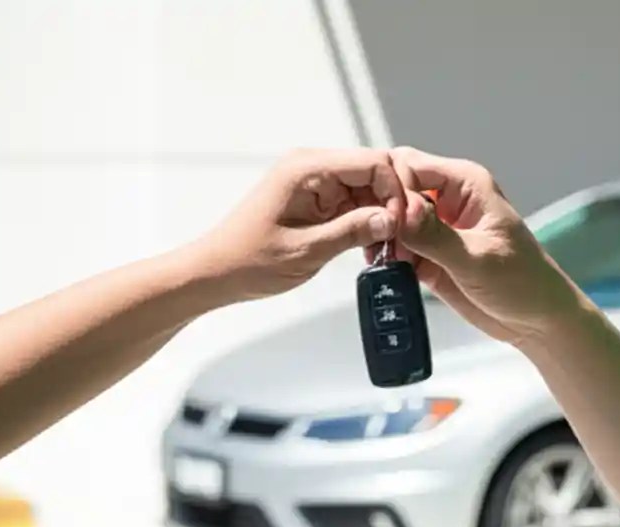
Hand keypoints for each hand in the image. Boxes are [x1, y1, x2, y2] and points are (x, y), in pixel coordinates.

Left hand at [191, 148, 404, 301]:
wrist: (218, 271)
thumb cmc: (247, 259)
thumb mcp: (306, 250)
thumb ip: (351, 232)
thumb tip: (390, 219)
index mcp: (306, 169)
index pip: (372, 162)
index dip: (395, 191)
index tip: (400, 224)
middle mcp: (313, 168)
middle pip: (375, 172)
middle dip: (392, 204)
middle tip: (399, 238)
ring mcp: (317, 183)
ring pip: (370, 190)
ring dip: (382, 216)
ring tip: (386, 246)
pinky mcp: (319, 200)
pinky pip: (357, 203)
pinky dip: (369, 223)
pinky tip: (371, 245)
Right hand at [382, 147, 589, 345]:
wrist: (537, 320)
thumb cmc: (523, 283)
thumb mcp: (478, 259)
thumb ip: (436, 236)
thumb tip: (401, 211)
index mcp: (466, 183)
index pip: (411, 165)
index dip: (392, 189)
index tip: (386, 221)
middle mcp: (448, 198)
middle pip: (396, 187)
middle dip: (381, 211)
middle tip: (376, 240)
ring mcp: (437, 227)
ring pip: (392, 218)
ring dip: (382, 236)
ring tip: (379, 258)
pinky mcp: (429, 254)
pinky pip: (397, 246)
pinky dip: (387, 256)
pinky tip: (385, 270)